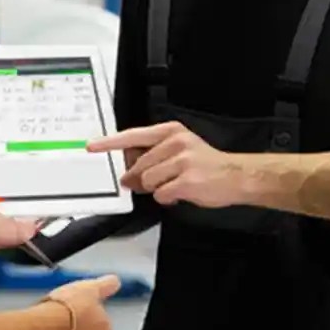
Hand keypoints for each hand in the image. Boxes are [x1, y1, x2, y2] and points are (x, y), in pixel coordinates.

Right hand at [41, 275, 120, 329]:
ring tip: (53, 318)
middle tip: (66, 310)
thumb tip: (115, 281)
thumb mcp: (92, 288)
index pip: (101, 320)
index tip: (79, 302)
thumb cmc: (71, 307)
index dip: (89, 310)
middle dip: (78, 323)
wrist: (48, 325)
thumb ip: (106, 285)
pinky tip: (47, 329)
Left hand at [87, 121, 245, 207]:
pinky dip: (168, 198)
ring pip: (148, 181)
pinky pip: (160, 194)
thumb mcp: (181, 149)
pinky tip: (182, 192)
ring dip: (158, 188)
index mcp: (171, 131)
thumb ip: (154, 155)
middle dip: (140, 179)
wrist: (237, 176)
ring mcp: (181, 161)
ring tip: (176, 184)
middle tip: (155, 182)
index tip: (93, 145)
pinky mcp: (186, 181)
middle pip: (139, 166)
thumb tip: (129, 171)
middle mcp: (175, 143)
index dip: (110, 142)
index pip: (133, 135)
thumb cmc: (208, 165)